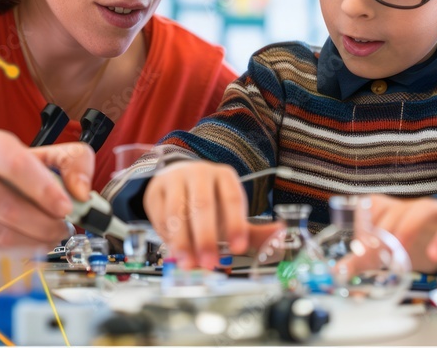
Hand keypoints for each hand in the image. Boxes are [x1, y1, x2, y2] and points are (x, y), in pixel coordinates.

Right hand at [0, 127, 93, 253]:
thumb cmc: (17, 172)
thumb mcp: (50, 155)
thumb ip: (75, 163)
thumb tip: (81, 193)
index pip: (14, 164)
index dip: (44, 189)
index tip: (66, 207)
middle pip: (5, 205)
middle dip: (43, 222)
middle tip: (65, 226)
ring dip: (35, 240)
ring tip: (55, 234)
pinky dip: (22, 253)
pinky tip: (37, 244)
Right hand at [145, 161, 279, 268]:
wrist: (176, 183)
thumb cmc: (209, 202)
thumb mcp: (232, 214)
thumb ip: (254, 231)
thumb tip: (281, 236)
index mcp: (224, 176)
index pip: (232, 198)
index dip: (236, 224)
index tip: (238, 248)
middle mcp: (200, 173)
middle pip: (202, 204)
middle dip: (206, 237)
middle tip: (210, 262)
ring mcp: (175, 179)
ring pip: (177, 211)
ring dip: (182, 241)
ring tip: (189, 264)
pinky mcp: (155, 189)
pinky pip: (159, 215)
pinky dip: (166, 236)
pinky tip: (175, 250)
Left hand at [367, 194, 436, 273]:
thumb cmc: (407, 242)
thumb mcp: (384, 251)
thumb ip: (362, 260)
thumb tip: (339, 272)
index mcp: (388, 208)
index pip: (372, 204)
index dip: (366, 223)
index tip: (361, 247)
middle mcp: (409, 205)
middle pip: (396, 209)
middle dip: (386, 233)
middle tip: (380, 256)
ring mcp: (434, 207)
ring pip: (423, 208)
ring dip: (410, 228)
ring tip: (402, 251)